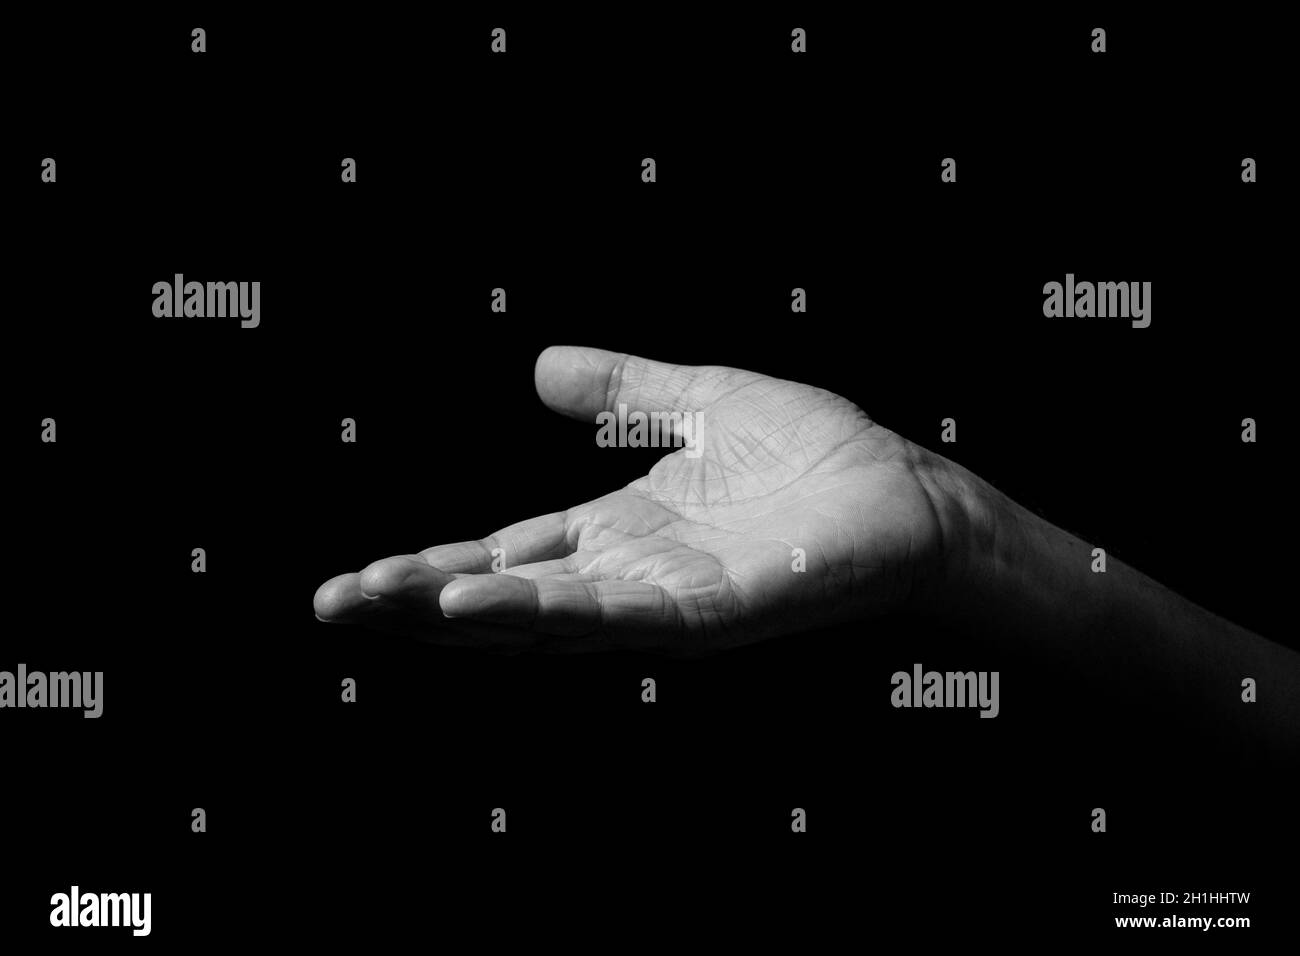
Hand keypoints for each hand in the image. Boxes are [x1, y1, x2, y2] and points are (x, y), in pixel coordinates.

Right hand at [313, 345, 979, 652]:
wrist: (903, 490)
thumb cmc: (813, 455)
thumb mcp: (698, 401)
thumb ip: (622, 390)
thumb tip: (537, 367)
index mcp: (618, 534)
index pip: (503, 554)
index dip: (430, 565)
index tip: (358, 576)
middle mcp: (627, 577)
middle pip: (501, 596)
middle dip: (415, 603)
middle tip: (330, 605)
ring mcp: (663, 603)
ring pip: (539, 617)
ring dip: (454, 612)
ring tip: (374, 604)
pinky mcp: (706, 615)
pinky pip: (611, 618)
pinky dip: (539, 612)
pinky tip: (474, 602)